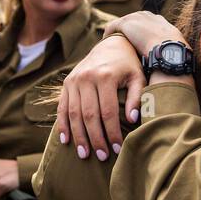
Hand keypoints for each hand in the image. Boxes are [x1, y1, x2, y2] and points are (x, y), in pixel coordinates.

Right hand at [53, 34, 144, 159]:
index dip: (112, 133)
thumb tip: (132, 120)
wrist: (112, 43)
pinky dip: (63, 125)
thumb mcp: (138, 77)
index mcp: (105, 76)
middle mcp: (86, 78)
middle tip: (102, 157)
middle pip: (89, 116)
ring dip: (78, 136)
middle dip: (95, 139)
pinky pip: (62, 107)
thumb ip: (138, 97)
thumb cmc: (129, 64)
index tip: (117, 149)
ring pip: (74, 114)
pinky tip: (66, 141)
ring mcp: (74, 80)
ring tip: (84, 155)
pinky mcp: (66, 83)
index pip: (108, 112)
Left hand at [102, 10, 184, 57]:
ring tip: (110, 47)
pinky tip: (104, 44)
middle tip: (120, 46)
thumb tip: (164, 64)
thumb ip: (166, 53)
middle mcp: (148, 16)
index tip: (135, 44)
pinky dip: (108, 35)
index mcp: (160, 22)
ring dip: (117, 35)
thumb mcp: (173, 52)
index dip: (140, 34)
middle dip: (127, 32)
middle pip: (133, 22)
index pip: (147, 24)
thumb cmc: (173, 56)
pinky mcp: (126, 22)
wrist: (168, 51)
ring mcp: (137, 17)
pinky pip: (113, 27)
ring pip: (122, 25)